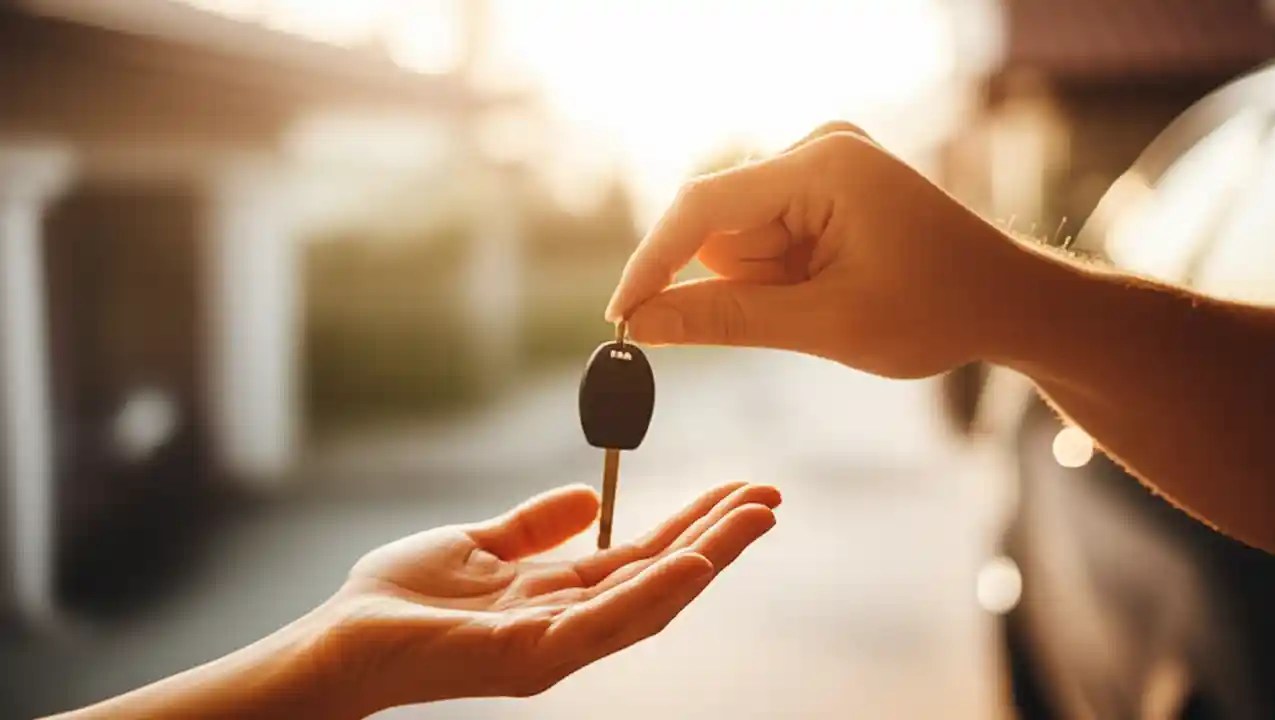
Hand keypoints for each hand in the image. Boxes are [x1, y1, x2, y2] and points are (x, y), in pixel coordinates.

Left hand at [319, 482, 780, 714]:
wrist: (341, 638)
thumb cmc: (399, 599)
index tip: (738, 491)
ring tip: (753, 519)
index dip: (694, 524)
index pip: (643, 559)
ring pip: (651, 600)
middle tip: (771, 497)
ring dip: (707, 558)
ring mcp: (557, 645)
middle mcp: (571, 626)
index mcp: (560, 597)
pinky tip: (694, 560)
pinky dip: (657, 591)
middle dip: (719, 538)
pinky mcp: (532, 655)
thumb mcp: (479, 543)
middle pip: (662, 578)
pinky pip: (607, 622)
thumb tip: (591, 497)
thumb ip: (535, 526)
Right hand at [606, 121, 1011, 378]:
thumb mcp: (824, 325)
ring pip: (740, 238)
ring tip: (831, 301)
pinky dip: (781, 276)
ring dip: (765, 285)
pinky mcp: (825, 184)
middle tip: (800, 319)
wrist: (1008, 303)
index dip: (655, 262)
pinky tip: (832, 286)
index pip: (704, 206)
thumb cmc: (935, 311)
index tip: (622, 318)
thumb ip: (726, 321)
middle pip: (721, 226)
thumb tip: (642, 325)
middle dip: (742, 284)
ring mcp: (823, 162)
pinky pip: (766, 236)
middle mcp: (817, 146)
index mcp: (823, 164)